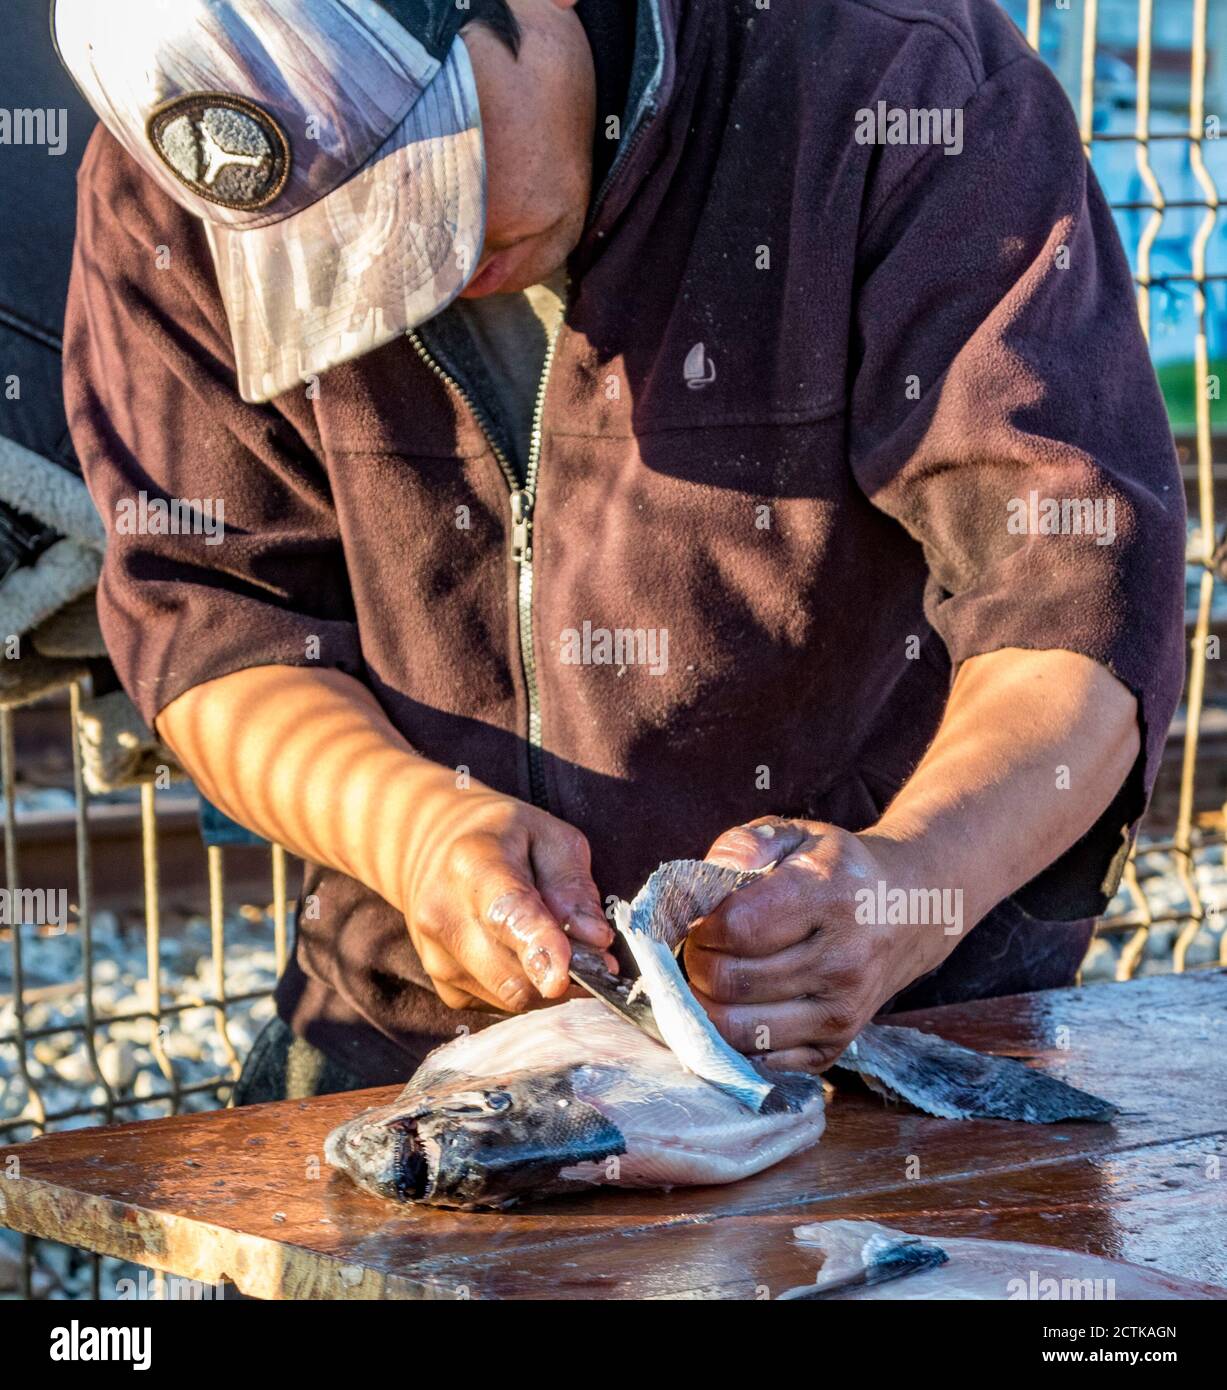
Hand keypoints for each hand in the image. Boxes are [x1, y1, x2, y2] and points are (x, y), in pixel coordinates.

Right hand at [398, 776, 615, 1012]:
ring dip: (547, 985)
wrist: (429, 846)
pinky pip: (500, 1005)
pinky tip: (524, 955)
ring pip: (510, 998)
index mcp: (473, 863)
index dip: (538, 948)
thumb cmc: (501, 837)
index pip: (506, 913)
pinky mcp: (442, 986)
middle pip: (511, 973)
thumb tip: (596, 941)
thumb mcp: (550, 837)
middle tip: (595, 956)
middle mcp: (443, 914)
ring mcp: (436, 956)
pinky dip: (526, 989)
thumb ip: (574, 887)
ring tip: (558, 948)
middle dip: (564, 974)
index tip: (562, 976)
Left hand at [683, 817, 964, 1070]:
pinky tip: (735, 1008)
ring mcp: (843, 1011)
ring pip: (739, 1030)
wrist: (910, 911)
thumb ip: (748, 842)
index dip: (701, 926)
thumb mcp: (799, 835)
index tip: (701, 920)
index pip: (737, 927)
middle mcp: (843, 960)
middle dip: (695, 966)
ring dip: (706, 1007)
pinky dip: (732, 1040)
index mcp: (830, 896)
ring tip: (711, 979)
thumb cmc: (838, 871)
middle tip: (700, 950)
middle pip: (731, 981)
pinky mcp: (836, 1046)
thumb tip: (712, 872)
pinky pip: (761, 1060)